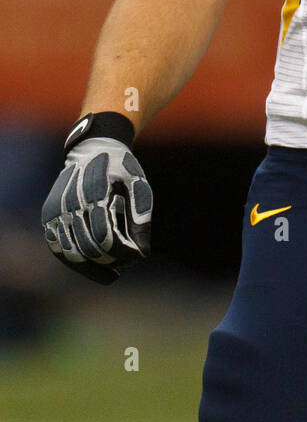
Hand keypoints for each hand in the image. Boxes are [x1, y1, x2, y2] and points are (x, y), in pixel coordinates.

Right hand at [41, 118, 151, 283]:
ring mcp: (56, 211)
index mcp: (95, 193)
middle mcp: (70, 204)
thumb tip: (142, 253)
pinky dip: (75, 262)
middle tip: (126, 264)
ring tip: (112, 272)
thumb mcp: (139, 185)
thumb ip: (141, 218)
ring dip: (92, 268)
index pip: (106, 238)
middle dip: (111, 261)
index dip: (123, 253)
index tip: (138, 256)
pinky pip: (58, 248)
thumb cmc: (121, 169)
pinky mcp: (49, 217)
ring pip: (71, 254)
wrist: (93, 149)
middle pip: (89, 248)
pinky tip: (93, 268)